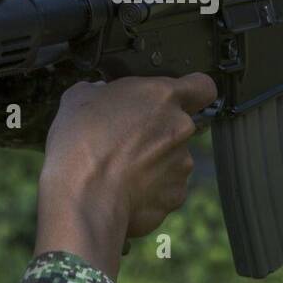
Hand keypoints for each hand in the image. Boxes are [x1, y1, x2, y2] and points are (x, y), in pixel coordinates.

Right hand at [36, 72, 217, 277]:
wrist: (83, 196)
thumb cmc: (80, 142)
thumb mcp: (79, 98)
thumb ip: (100, 90)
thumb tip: (99, 93)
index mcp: (162, 95)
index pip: (202, 86)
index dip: (193, 92)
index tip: (177, 99)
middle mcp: (180, 127)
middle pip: (180, 125)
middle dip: (158, 132)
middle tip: (126, 140)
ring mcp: (182, 163)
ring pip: (173, 158)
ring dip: (153, 162)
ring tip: (119, 170)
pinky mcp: (176, 195)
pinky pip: (166, 189)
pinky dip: (150, 191)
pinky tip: (123, 191)